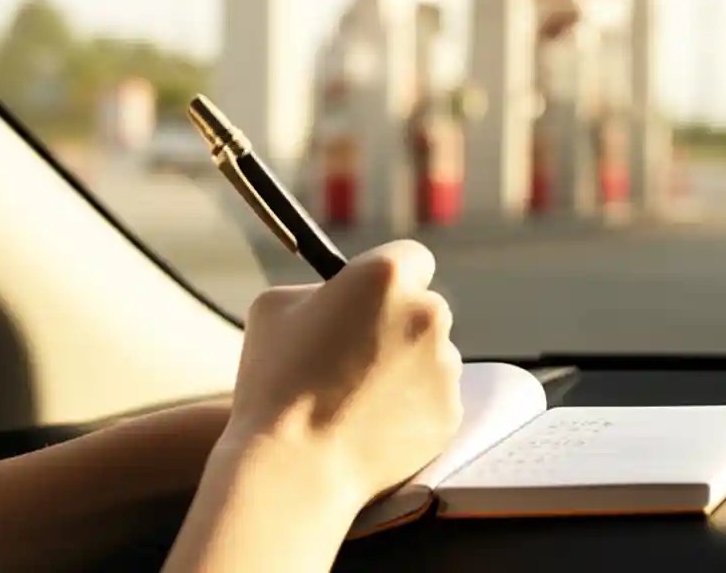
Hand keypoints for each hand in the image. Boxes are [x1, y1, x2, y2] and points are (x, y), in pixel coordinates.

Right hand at [218, 240, 463, 507]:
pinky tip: (370, 424)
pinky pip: (434, 399)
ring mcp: (446, 367)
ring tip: (355, 398)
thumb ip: (319, 289)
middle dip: (399, 323)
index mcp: (387, 276)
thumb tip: (340, 295)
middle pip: (425, 308)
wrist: (294, 466)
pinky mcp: (451, 413)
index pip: (412, 258)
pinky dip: (411, 408)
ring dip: (406, 367)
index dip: (389, 279)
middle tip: (356, 354)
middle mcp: (429, 314)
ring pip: (432, 356)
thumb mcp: (276, 307)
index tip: (371, 299)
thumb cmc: (274, 381)